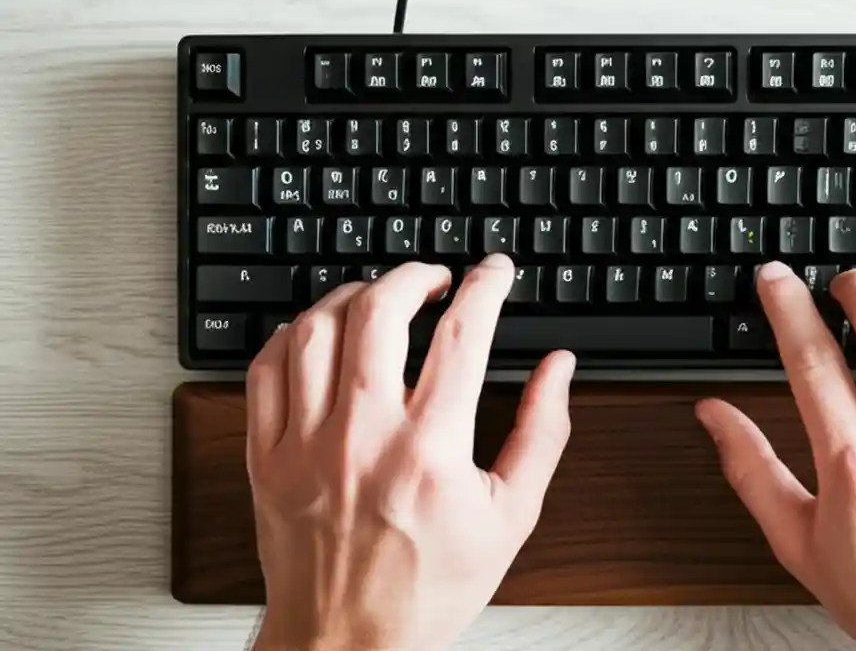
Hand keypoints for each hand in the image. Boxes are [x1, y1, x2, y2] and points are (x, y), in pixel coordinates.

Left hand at [245, 257, 574, 650]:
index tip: (495, 272)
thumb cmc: (428, 589)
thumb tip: (557, 370)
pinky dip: (294, 335)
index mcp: (431, 451)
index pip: (462, 336)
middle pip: (379, 311)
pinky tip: (319, 334)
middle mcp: (364, 437)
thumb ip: (542, 433)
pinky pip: (267, 369)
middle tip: (435, 279)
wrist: (349, 644)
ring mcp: (307, 444)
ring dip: (353, 294)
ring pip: (317, 329)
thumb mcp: (511, 517)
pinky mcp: (268, 456)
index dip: (486, 287)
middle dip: (414, 275)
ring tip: (379, 298)